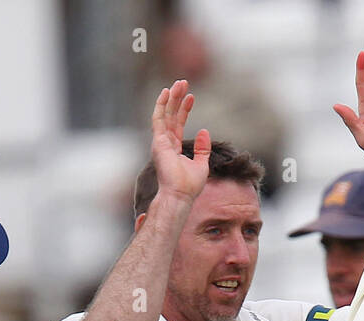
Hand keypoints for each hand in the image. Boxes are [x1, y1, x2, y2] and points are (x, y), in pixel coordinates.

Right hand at [150, 80, 212, 204]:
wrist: (181, 194)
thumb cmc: (190, 185)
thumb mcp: (201, 163)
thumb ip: (202, 148)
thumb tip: (204, 131)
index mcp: (173, 148)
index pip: (178, 123)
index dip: (184, 109)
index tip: (192, 97)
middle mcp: (165, 143)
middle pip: (171, 115)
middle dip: (177, 98)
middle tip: (184, 82)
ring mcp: (160, 141)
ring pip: (165, 113)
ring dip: (171, 98)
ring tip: (180, 83)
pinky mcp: (158, 141)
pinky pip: (158, 118)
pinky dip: (161, 105)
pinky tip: (167, 92)